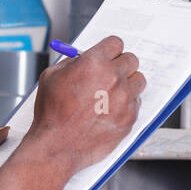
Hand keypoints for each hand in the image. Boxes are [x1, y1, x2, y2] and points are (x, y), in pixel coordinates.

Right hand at [27, 35, 145, 171]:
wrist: (57, 146)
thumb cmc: (52, 114)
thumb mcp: (52, 77)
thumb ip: (71, 62)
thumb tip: (83, 57)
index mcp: (94, 63)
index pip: (115, 43)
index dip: (109, 49)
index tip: (107, 55)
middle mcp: (113, 78)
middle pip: (131, 59)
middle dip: (120, 64)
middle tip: (110, 73)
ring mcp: (124, 99)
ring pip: (138, 80)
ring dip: (127, 83)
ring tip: (111, 93)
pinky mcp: (130, 117)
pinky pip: (136, 103)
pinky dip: (126, 104)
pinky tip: (109, 110)